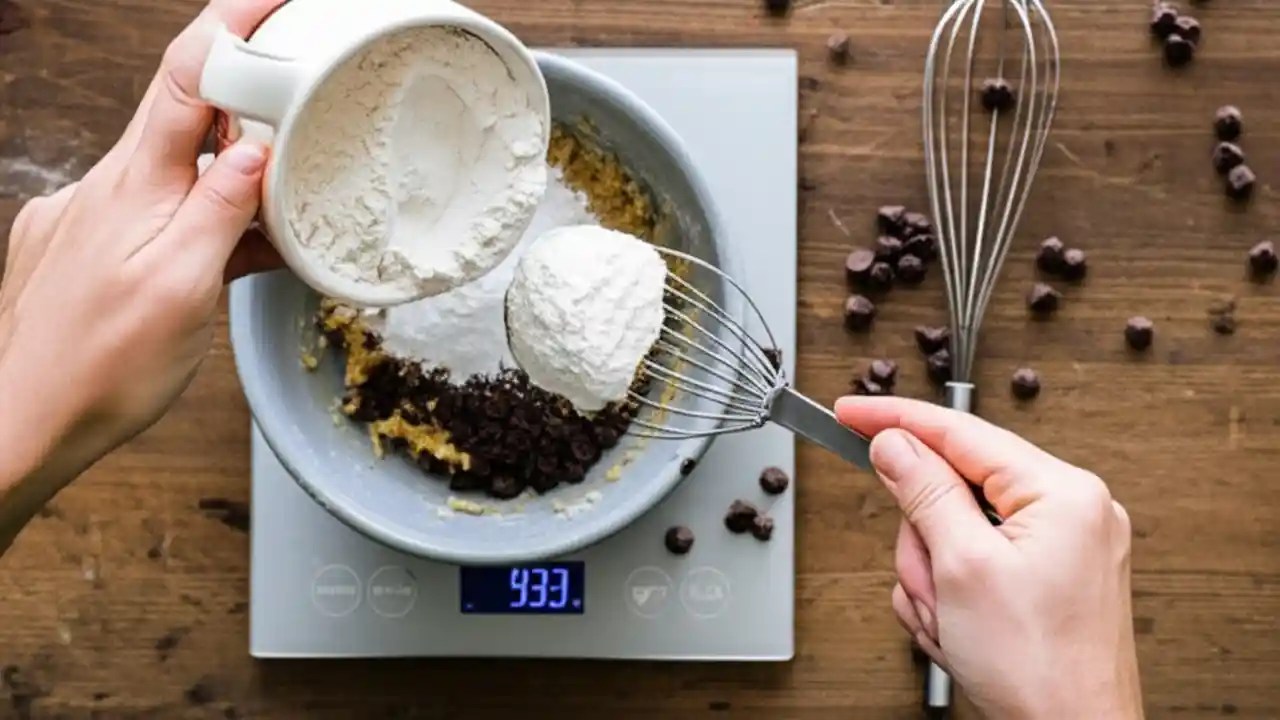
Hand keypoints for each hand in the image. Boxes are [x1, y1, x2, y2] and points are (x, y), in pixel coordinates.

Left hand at [0, 0, 284, 548]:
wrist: (25, 424)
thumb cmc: (103, 370)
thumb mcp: (184, 288)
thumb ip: (220, 210)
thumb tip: (256, 146)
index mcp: (136, 185)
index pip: (187, 77)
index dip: (231, 25)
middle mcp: (108, 186)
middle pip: (183, 113)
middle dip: (242, 100)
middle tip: (295, 105)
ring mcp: (93, 213)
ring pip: (173, 166)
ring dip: (223, 173)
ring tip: (265, 213)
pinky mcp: (87, 243)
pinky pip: (154, 208)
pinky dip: (195, 218)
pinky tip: (220, 252)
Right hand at [836, 396, 1142, 719]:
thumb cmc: (1040, 669)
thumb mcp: (961, 568)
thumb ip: (923, 491)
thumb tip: (894, 443)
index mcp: (1063, 493)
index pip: (961, 432)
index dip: (895, 420)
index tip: (851, 411)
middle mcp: (1071, 511)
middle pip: (952, 488)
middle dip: (924, 543)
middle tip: (931, 585)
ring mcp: (1061, 548)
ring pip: (954, 531)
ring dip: (934, 578)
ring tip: (951, 619)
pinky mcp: (1047, 578)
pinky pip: (973, 563)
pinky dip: (952, 596)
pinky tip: (961, 631)